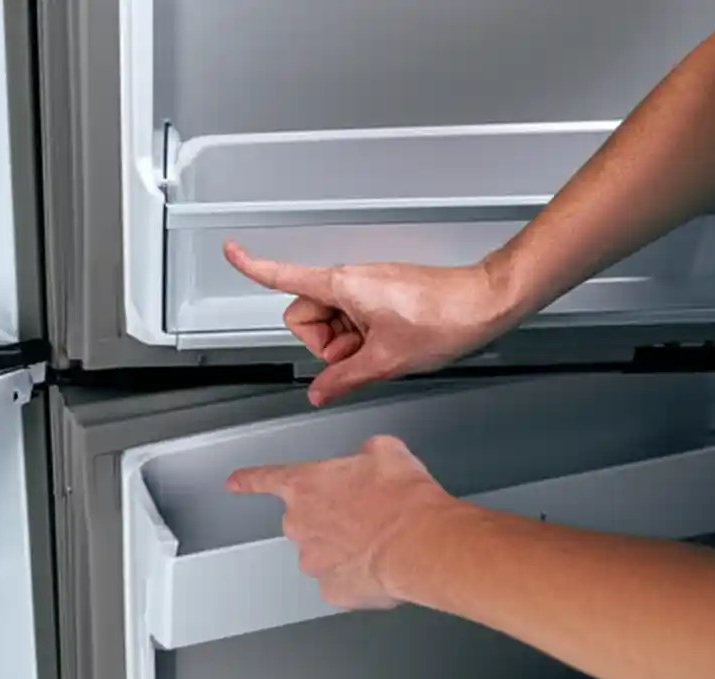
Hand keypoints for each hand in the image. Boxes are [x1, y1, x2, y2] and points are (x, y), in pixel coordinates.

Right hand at [224, 241, 518, 405]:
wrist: (484, 303)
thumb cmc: (444, 319)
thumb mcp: (386, 361)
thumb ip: (344, 379)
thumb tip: (319, 391)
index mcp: (342, 287)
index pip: (284, 276)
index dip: (253, 265)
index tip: (230, 251)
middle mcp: (349, 281)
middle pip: (306, 316)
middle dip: (323, 343)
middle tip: (359, 356)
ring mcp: (365, 287)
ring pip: (331, 322)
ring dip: (347, 344)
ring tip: (383, 350)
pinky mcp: (380, 294)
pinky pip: (353, 320)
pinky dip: (362, 338)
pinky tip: (390, 344)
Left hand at [226, 436, 463, 609]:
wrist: (420, 544)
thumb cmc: (402, 498)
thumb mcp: (387, 454)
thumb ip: (366, 454)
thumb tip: (369, 459)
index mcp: (305, 487)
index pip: (266, 479)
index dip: (248, 480)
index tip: (233, 483)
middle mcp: (300, 525)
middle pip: (305, 520)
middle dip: (330, 519)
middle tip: (365, 517)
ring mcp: (313, 562)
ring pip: (324, 553)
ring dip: (345, 548)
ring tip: (379, 542)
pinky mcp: (332, 592)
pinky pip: (341, 581)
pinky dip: (358, 575)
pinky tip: (379, 566)